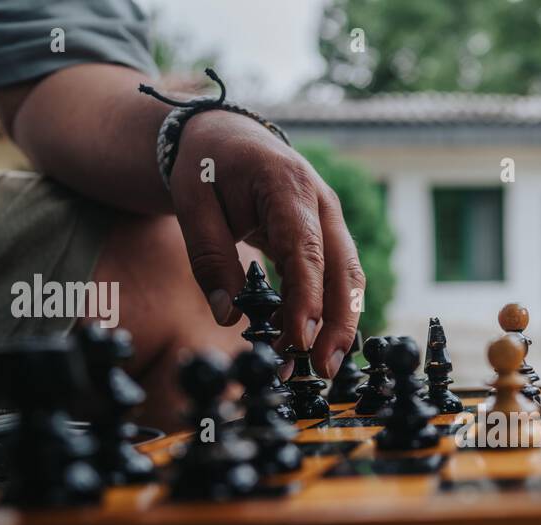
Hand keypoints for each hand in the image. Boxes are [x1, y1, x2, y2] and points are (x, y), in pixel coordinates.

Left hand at [170, 109, 364, 376]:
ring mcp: (330, 221)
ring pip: (348, 279)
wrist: (225, 137)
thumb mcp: (192, 203)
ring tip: (315, 367)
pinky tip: (307, 343)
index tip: (301, 340)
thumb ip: (209, 258)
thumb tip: (229, 316)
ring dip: (338, 325)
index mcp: (287, 186)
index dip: (307, 299)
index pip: (305, 250)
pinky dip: (327, 313)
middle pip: (343, 270)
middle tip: (321, 370)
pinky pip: (336, 279)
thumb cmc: (206, 166)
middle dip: (338, 324)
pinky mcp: (327, 238)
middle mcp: (321, 204)